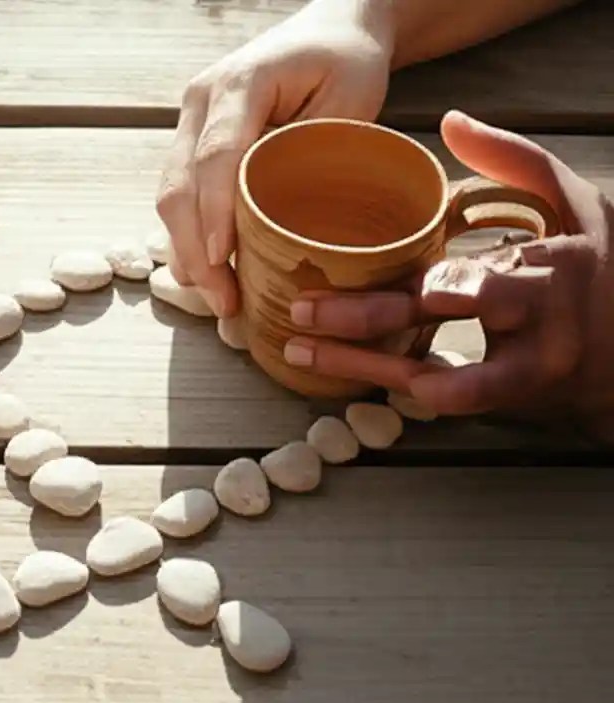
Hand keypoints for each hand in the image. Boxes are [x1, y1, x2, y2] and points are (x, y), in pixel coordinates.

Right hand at [156, 1, 392, 315]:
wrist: (330, 31)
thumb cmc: (347, 61)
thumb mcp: (350, 97)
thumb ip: (316, 150)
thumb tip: (285, 220)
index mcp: (239, 84)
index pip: (215, 156)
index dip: (215, 213)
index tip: (223, 261)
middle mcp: (200, 103)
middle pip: (179, 187)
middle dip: (195, 251)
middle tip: (224, 302)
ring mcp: (189, 124)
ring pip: (170, 199)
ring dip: (188, 253)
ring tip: (220, 300)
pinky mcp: (192, 146)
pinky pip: (181, 199)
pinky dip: (192, 241)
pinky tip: (212, 276)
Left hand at [283, 111, 613, 439]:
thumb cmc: (595, 261)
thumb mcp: (573, 201)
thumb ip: (514, 160)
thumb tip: (451, 121)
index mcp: (543, 273)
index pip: (477, 282)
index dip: (429, 285)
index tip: (366, 274)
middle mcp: (530, 332)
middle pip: (439, 329)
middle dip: (365, 322)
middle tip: (303, 310)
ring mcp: (517, 374)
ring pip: (431, 382)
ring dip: (361, 369)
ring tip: (298, 352)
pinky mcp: (501, 400)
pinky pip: (440, 398)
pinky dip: (389, 385)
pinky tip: (338, 370)